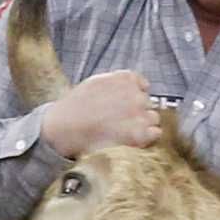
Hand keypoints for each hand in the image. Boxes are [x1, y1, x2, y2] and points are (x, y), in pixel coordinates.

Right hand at [43, 71, 160, 158]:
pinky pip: (155, 133)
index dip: (134, 97)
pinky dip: (146, 137)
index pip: (142, 86)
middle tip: (120, 121)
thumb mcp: (96, 82)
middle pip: (148, 103)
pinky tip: (131, 139)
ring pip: (153, 118)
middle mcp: (136, 95)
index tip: (125, 106)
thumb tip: (137, 86)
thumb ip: (117, 81)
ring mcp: (139, 114)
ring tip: (124, 131)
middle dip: (137, 111)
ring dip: (143, 124)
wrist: (64, 127)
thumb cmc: (76, 106)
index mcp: (126, 80)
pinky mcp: (139, 134)